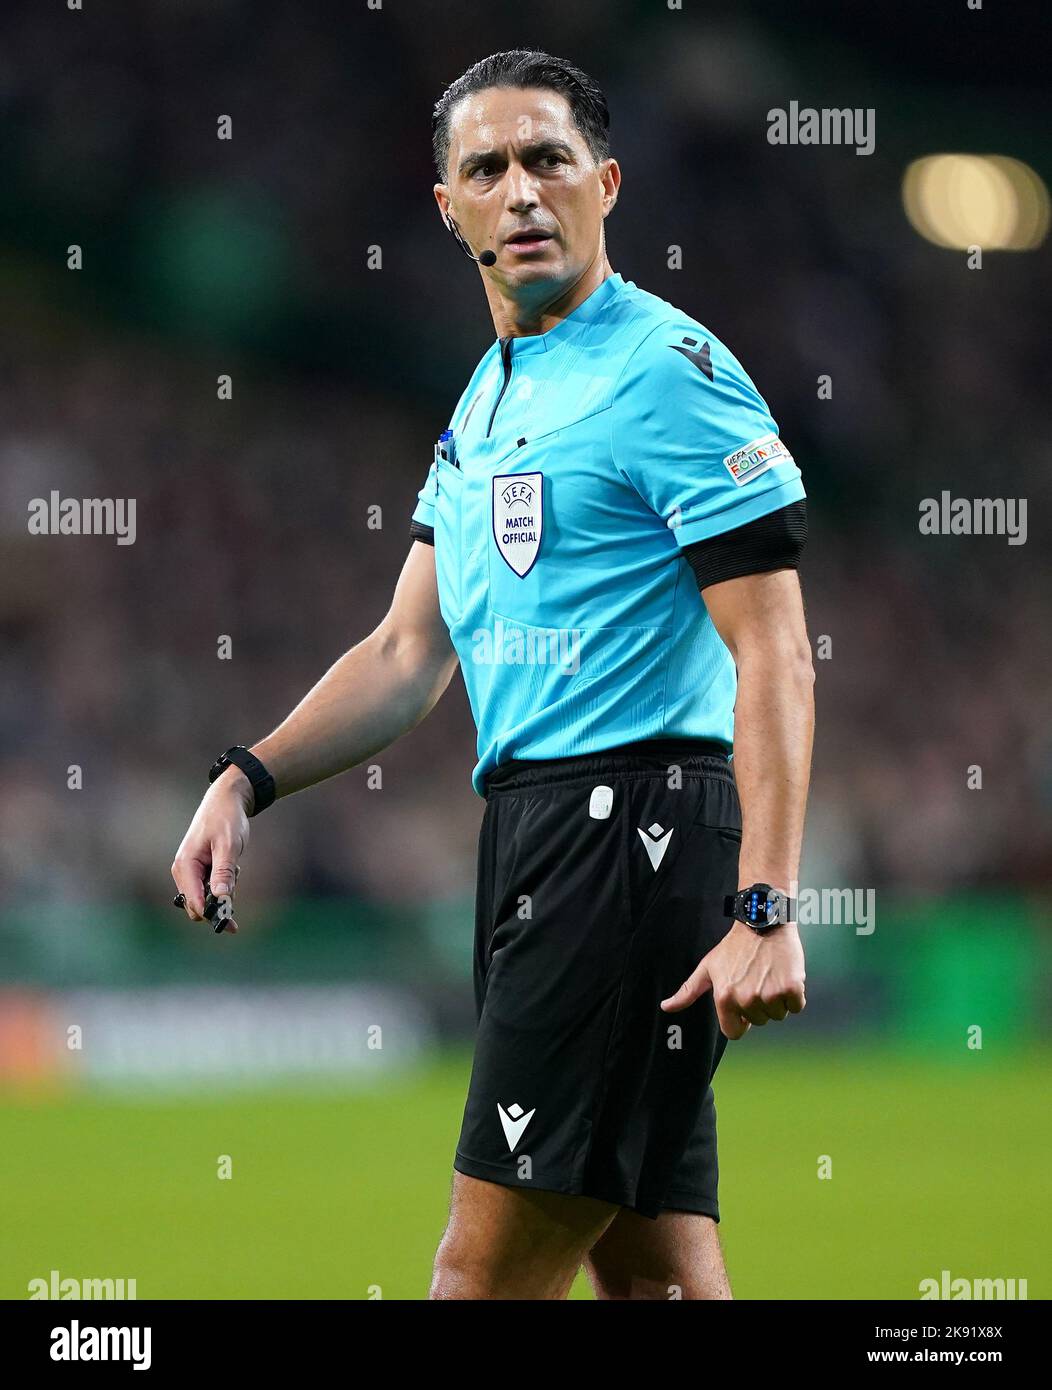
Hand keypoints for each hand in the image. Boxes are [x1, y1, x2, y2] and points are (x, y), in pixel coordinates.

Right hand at [170, 767, 252, 931]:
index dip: (211, 914)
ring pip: (206, 899)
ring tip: (234, 867)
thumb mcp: (228, 844)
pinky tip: (233, 867)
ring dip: (224, 892)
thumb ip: (224, 870)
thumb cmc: (226, 819)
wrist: (227, 801)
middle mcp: (184, 871)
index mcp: (185, 865)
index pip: (194, 901)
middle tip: (237, 889)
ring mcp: (191, 872)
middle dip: (219, 906)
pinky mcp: (200, 871)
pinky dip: (225, 884)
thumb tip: (221, 896)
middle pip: (198, 905)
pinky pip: (211, 889)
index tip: (230, 924)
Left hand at [660, 921, 805, 1039]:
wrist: (763, 923)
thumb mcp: (707, 967)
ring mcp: (770, 994)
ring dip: (777, 999)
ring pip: (778, 1014)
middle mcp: (747, 999)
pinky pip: (796, 1006)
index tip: (743, 1005)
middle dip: (759, 1005)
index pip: (734, 1032)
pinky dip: (794, 994)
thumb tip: (665, 1007)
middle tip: (756, 979)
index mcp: (725, 998)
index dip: (740, 1020)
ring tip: (769, 975)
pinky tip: (784, 974)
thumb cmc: (734, 947)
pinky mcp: (791, 988)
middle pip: (759, 1022)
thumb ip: (687, 991)